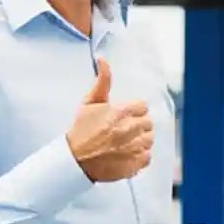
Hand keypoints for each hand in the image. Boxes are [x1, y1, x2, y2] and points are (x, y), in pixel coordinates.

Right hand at [66, 58, 153, 181]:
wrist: (74, 160)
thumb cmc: (81, 130)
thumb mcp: (89, 102)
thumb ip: (102, 80)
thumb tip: (103, 59)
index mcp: (120, 112)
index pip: (143, 107)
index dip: (134, 111)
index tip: (124, 116)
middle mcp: (129, 130)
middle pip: (148, 123)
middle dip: (138, 124)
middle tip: (124, 130)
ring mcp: (133, 148)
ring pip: (149, 139)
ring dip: (141, 140)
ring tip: (126, 142)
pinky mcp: (134, 164)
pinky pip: (148, 157)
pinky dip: (140, 156)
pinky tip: (127, 154)